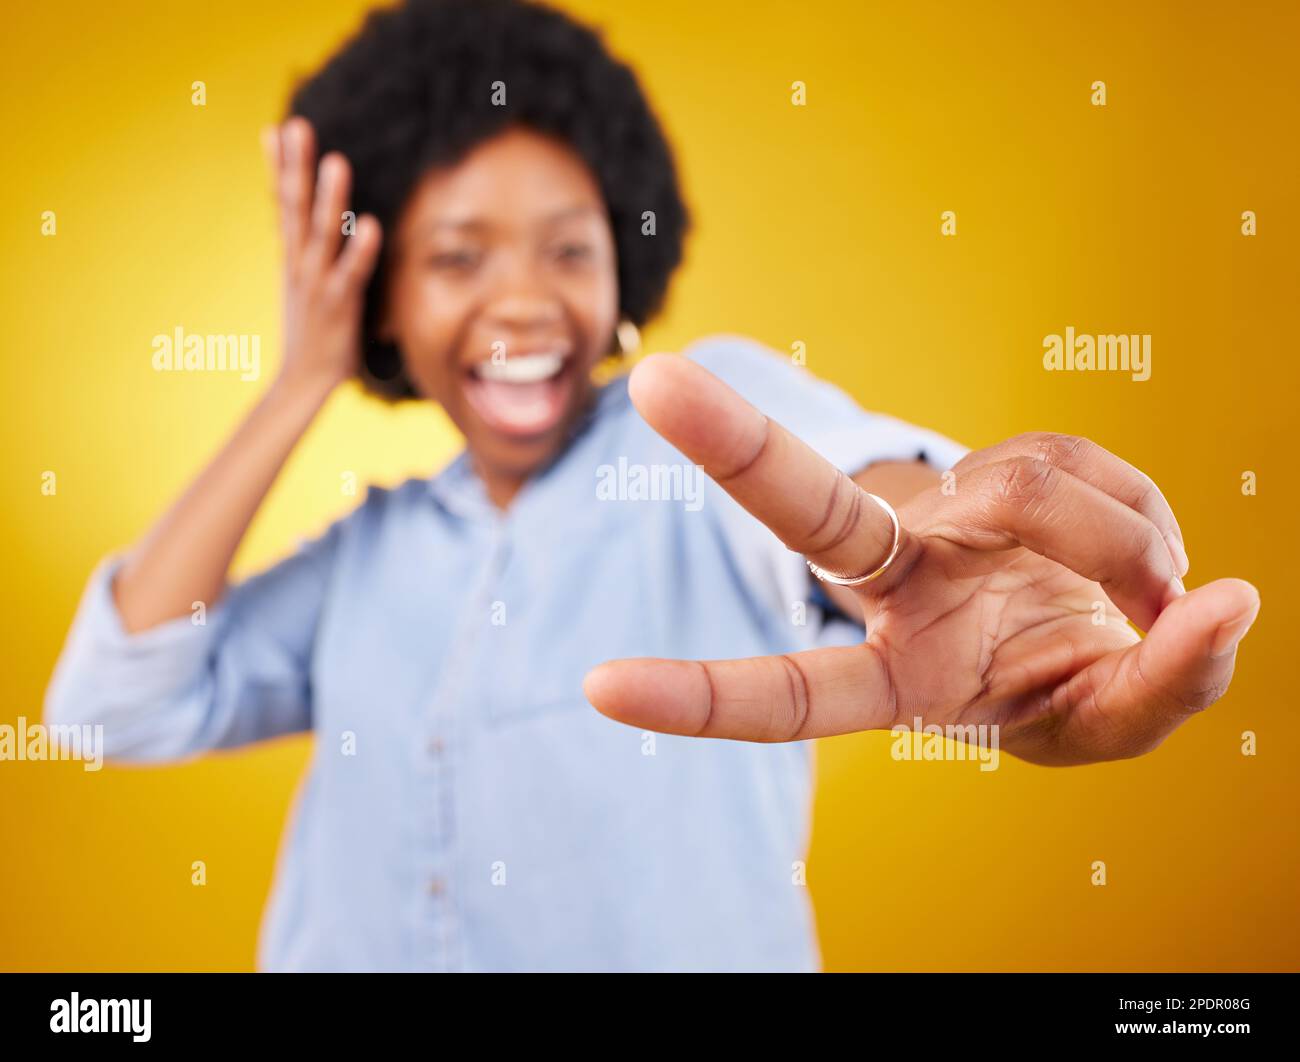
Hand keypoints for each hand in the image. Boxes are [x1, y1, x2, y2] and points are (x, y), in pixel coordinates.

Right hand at [261, 117, 382, 394]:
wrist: (301, 382)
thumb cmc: (311, 331)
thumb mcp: (302, 284)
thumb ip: (305, 254)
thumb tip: (304, 227)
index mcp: (291, 256)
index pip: (281, 203)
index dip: (278, 166)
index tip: (275, 128)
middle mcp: (299, 263)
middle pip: (293, 206)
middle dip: (294, 165)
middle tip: (297, 125)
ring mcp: (317, 283)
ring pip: (321, 233)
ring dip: (329, 197)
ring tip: (337, 161)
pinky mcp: (339, 305)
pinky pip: (351, 272)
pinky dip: (360, 249)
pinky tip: (370, 224)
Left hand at [583, 355, 1260, 765]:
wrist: (1100, 621)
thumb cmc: (1073, 684)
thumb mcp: (1112, 723)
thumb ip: (1167, 685)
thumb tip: (1223, 603)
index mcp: (900, 679)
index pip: (793, 693)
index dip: (705, 697)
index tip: (598, 690)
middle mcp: (897, 586)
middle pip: (811, 513)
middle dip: (737, 447)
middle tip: (657, 381)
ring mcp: (944, 518)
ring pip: (1025, 490)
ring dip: (1121, 547)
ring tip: (1144, 593)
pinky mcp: (996, 467)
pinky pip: (1074, 460)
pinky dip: (1135, 509)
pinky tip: (1130, 549)